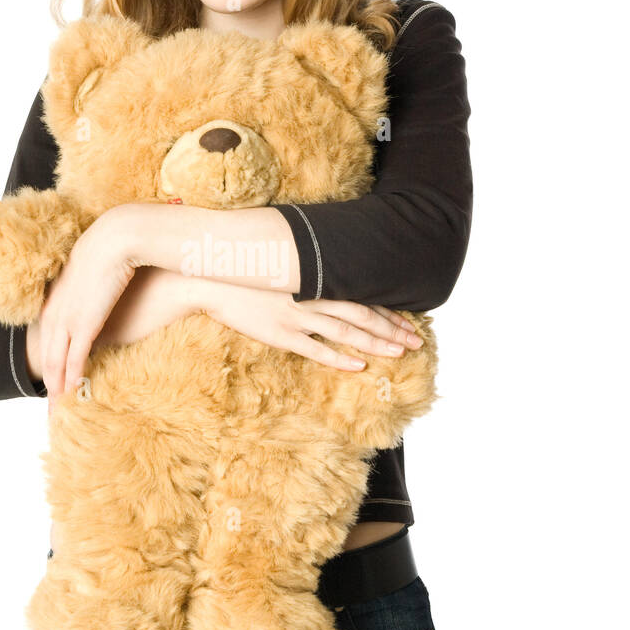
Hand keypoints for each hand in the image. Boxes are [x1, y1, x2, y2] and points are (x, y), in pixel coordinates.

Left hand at [34, 214, 136, 406]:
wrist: (114, 240)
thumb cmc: (107, 250)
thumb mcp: (88, 271)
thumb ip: (86, 288)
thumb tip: (94, 293)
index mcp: (54, 299)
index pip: (45, 337)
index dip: (47, 360)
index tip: (49, 378)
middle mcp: (55, 312)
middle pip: (46, 354)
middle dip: (47, 380)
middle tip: (49, 404)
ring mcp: (67, 319)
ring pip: (55, 360)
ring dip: (56, 385)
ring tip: (57, 406)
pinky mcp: (84, 324)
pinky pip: (74, 358)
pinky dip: (72, 377)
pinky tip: (71, 391)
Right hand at [202, 279, 423, 369]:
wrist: (212, 277)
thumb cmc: (249, 268)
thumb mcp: (284, 264)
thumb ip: (309, 271)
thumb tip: (331, 273)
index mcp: (317, 280)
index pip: (362, 297)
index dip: (388, 311)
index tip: (411, 322)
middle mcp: (313, 298)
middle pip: (362, 315)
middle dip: (392, 330)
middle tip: (417, 342)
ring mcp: (298, 316)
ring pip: (346, 332)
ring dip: (374, 343)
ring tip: (399, 353)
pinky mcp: (280, 333)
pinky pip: (315, 349)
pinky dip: (338, 358)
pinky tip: (359, 365)